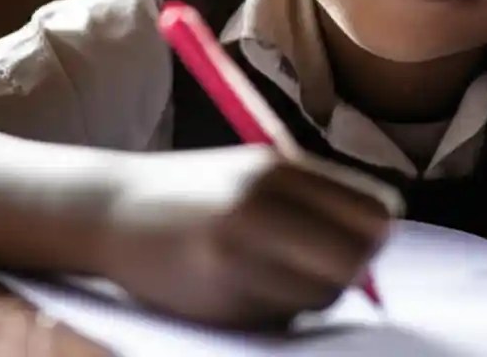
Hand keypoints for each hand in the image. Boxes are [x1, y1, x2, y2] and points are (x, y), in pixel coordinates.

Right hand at [97, 145, 397, 329]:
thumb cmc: (196, 190)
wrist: (110, 211)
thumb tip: (377, 244)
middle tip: (329, 266)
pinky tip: (239, 285)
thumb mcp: (254, 170)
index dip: (374, 232)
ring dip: (312, 293)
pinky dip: (275, 309)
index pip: (372, 212)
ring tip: (274, 272)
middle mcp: (257, 210)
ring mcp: (236, 259)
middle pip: (354, 260)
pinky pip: (281, 317)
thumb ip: (315, 198)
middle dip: (353, 270)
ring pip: (322, 296)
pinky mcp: (218, 302)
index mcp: (274, 169)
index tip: (358, 238)